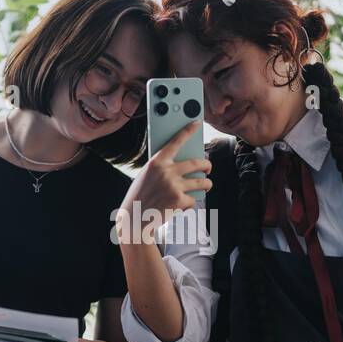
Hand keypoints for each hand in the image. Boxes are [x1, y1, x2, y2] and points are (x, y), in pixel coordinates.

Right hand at [116, 122, 212, 243]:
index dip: (188, 130)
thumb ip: (163, 168)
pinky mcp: (179, 201)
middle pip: (197, 163)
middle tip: (208, 168)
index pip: (176, 141)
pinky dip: (189, 203)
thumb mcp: (147, 175)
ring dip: (207, 184)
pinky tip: (181, 206)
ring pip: (202, 182)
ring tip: (206, 186)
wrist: (134, 219)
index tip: (197, 122)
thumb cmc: (140, 196)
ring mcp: (174, 186)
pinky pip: (193, 199)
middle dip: (207, 165)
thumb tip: (185, 165)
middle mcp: (167, 171)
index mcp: (157, 162)